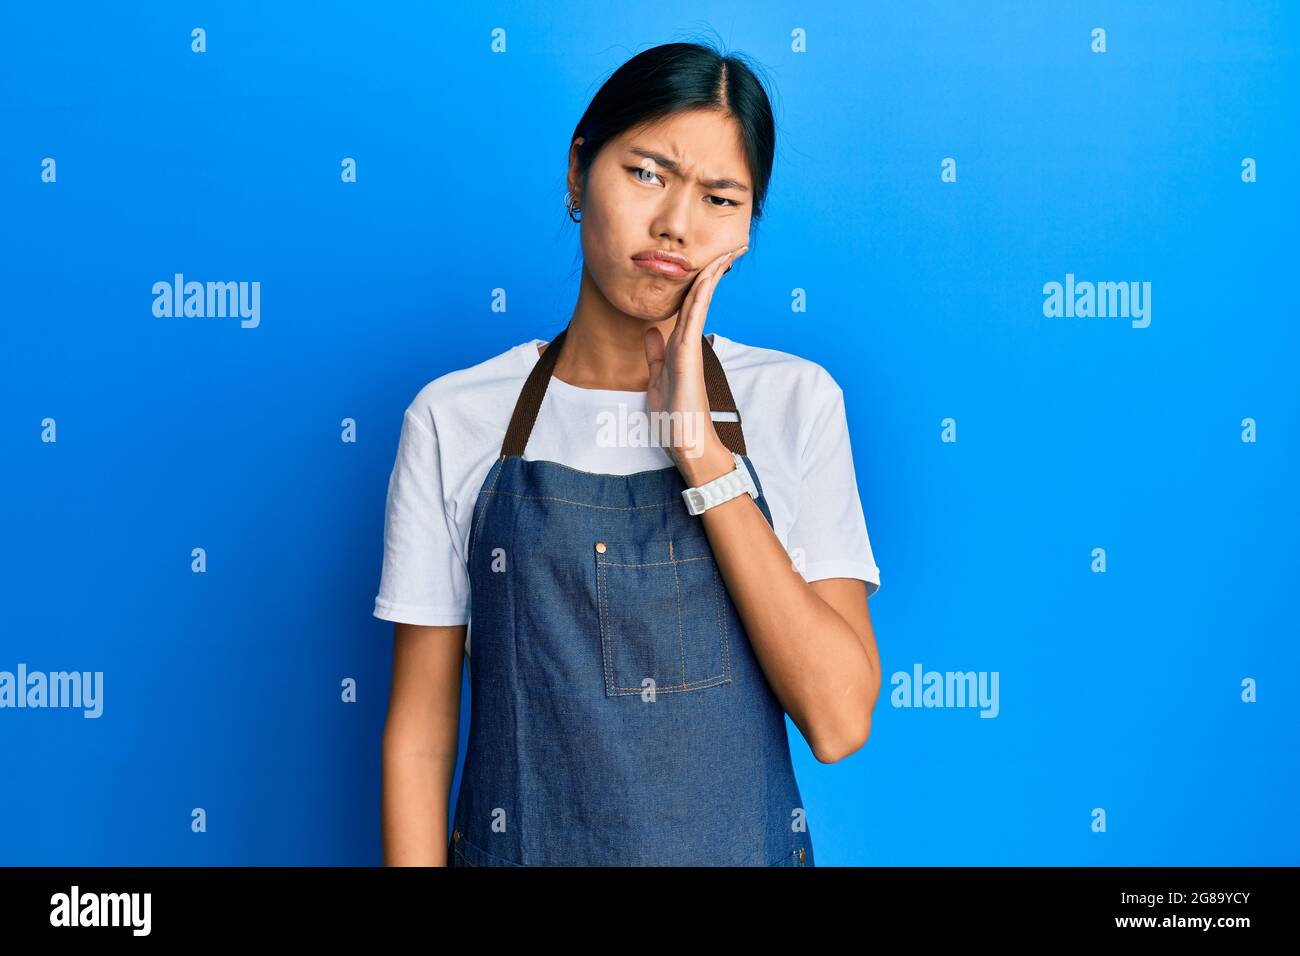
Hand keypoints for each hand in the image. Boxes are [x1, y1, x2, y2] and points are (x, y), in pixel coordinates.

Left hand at [644, 242, 748, 482]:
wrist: (688, 443)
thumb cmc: (675, 417)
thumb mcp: (657, 378)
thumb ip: (655, 353)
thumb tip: (651, 330)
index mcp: (680, 345)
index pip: (689, 305)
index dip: (698, 280)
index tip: (711, 259)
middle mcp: (688, 342)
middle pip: (700, 297)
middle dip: (715, 270)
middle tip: (733, 246)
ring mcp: (690, 348)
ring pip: (700, 303)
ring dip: (712, 275)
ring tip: (727, 251)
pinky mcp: (687, 357)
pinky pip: (693, 320)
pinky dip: (699, 297)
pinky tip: (705, 278)